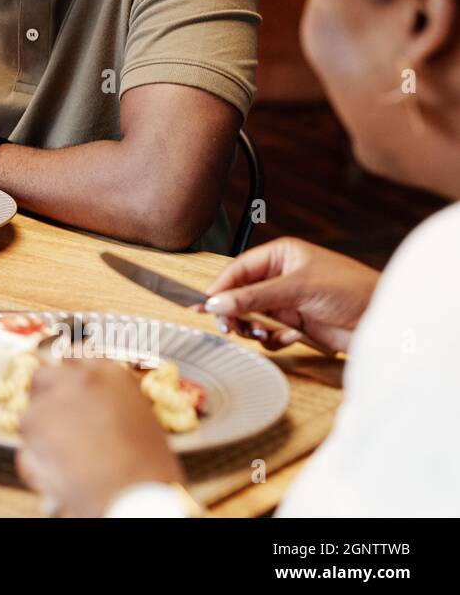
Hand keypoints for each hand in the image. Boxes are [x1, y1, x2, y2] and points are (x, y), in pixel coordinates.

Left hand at [16, 359, 184, 516]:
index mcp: (108, 373)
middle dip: (45, 398)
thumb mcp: (138, 418)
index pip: (75, 357)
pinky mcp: (31, 422)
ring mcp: (50, 397)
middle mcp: (76, 377)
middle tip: (57, 426)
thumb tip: (92, 407)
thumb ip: (110, 401)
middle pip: (44, 376)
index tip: (66, 391)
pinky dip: (35, 462)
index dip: (68, 377)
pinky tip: (58, 476)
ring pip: (31, 411)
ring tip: (65, 460)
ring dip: (41, 433)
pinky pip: (25, 444)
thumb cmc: (147, 466)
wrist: (135, 492)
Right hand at [201, 237, 377, 352]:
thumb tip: (216, 303)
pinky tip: (292, 337)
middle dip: (235, 312)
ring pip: (252, 316)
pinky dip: (275, 338)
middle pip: (240, 295)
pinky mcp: (296, 324)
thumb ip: (254, 297)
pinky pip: (270, 333)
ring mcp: (288, 302)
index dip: (221, 288)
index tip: (206, 306)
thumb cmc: (352, 290)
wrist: (387, 321)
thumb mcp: (298, 288)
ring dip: (255, 328)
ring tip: (264, 334)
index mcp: (280, 255)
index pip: (238, 269)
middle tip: (229, 327)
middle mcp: (281, 277)